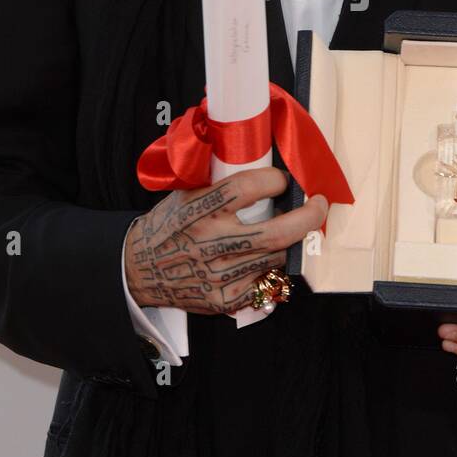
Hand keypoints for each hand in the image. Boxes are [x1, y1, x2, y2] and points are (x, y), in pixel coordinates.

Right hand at [125, 166, 326, 314]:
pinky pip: (266, 284)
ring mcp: (219, 275)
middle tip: (318, 205)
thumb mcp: (185, 193)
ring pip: (277, 258)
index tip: (283, 179)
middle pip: (276, 231)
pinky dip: (274, 270)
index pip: (248, 187)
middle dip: (308, 217)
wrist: (138, 268)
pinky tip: (271, 258)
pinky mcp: (225, 299)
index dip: (275, 180)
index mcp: (198, 210)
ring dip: (292, 243)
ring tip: (294, 230)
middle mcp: (211, 242)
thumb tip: (260, 158)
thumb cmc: (167, 226)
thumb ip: (218, 181)